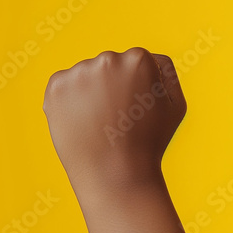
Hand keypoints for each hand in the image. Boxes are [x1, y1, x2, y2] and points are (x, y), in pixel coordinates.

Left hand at [42, 47, 186, 191]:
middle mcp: (107, 59)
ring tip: (99, 124)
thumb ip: (166, 71)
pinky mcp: (56, 86)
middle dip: (112, 87)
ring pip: (86, 76)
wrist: (114, 175)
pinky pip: (64, 86)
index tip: (136, 111)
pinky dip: (69, 102)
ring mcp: (79, 72)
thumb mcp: (176, 104)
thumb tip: (147, 57)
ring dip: (90, 93)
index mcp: (138, 59)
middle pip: (109, 66)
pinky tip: (82, 122)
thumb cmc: (150, 143)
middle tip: (117, 120)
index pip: (135, 62)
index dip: (137, 88)